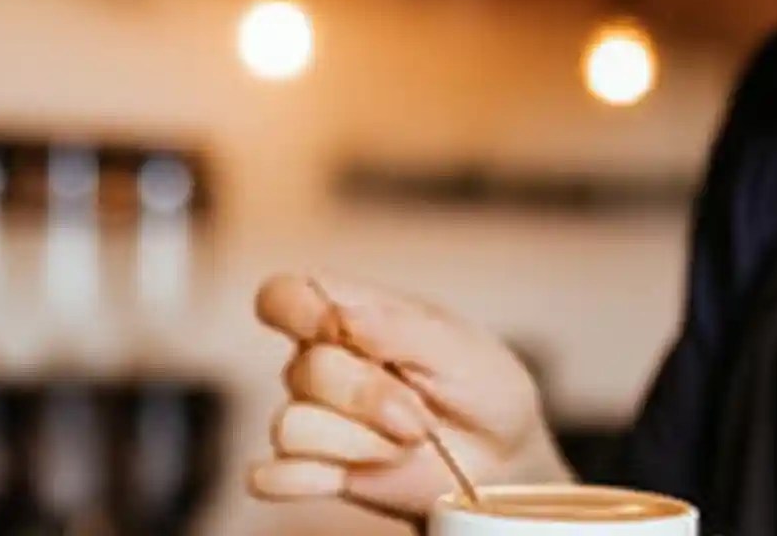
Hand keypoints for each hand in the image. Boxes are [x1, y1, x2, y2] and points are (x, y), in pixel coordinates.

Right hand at [247, 273, 573, 519]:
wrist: (503, 457)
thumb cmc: (482, 386)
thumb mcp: (458, 347)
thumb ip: (398, 328)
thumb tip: (341, 315)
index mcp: (350, 314)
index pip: (284, 295)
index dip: (298, 310)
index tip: (342, 330)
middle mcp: (323, 363)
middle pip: (301, 370)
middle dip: (367, 397)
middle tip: (419, 414)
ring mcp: (317, 417)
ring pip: (291, 426)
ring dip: (355, 442)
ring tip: (405, 443)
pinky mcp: (315, 470)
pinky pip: (273, 477)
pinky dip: (308, 479)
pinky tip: (347, 476)